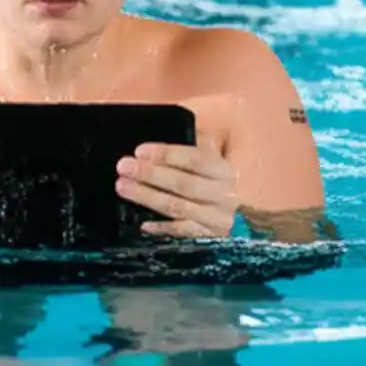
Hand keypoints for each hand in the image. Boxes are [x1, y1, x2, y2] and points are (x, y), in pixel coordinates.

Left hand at [115, 132, 238, 237]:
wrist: (242, 218)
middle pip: (183, 183)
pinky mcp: (209, 239)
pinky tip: (143, 222)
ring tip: (123, 187)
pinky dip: (162, 228)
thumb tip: (173, 127)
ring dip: (148, 197)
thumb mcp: (215, 159)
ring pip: (178, 206)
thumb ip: (198, 144)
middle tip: (124, 166)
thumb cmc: (219, 182)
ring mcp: (217, 219)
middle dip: (150, 174)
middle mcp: (224, 195)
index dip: (167, 154)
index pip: (195, 159)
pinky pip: (182, 233)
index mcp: (224, 170)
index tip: (140, 151)